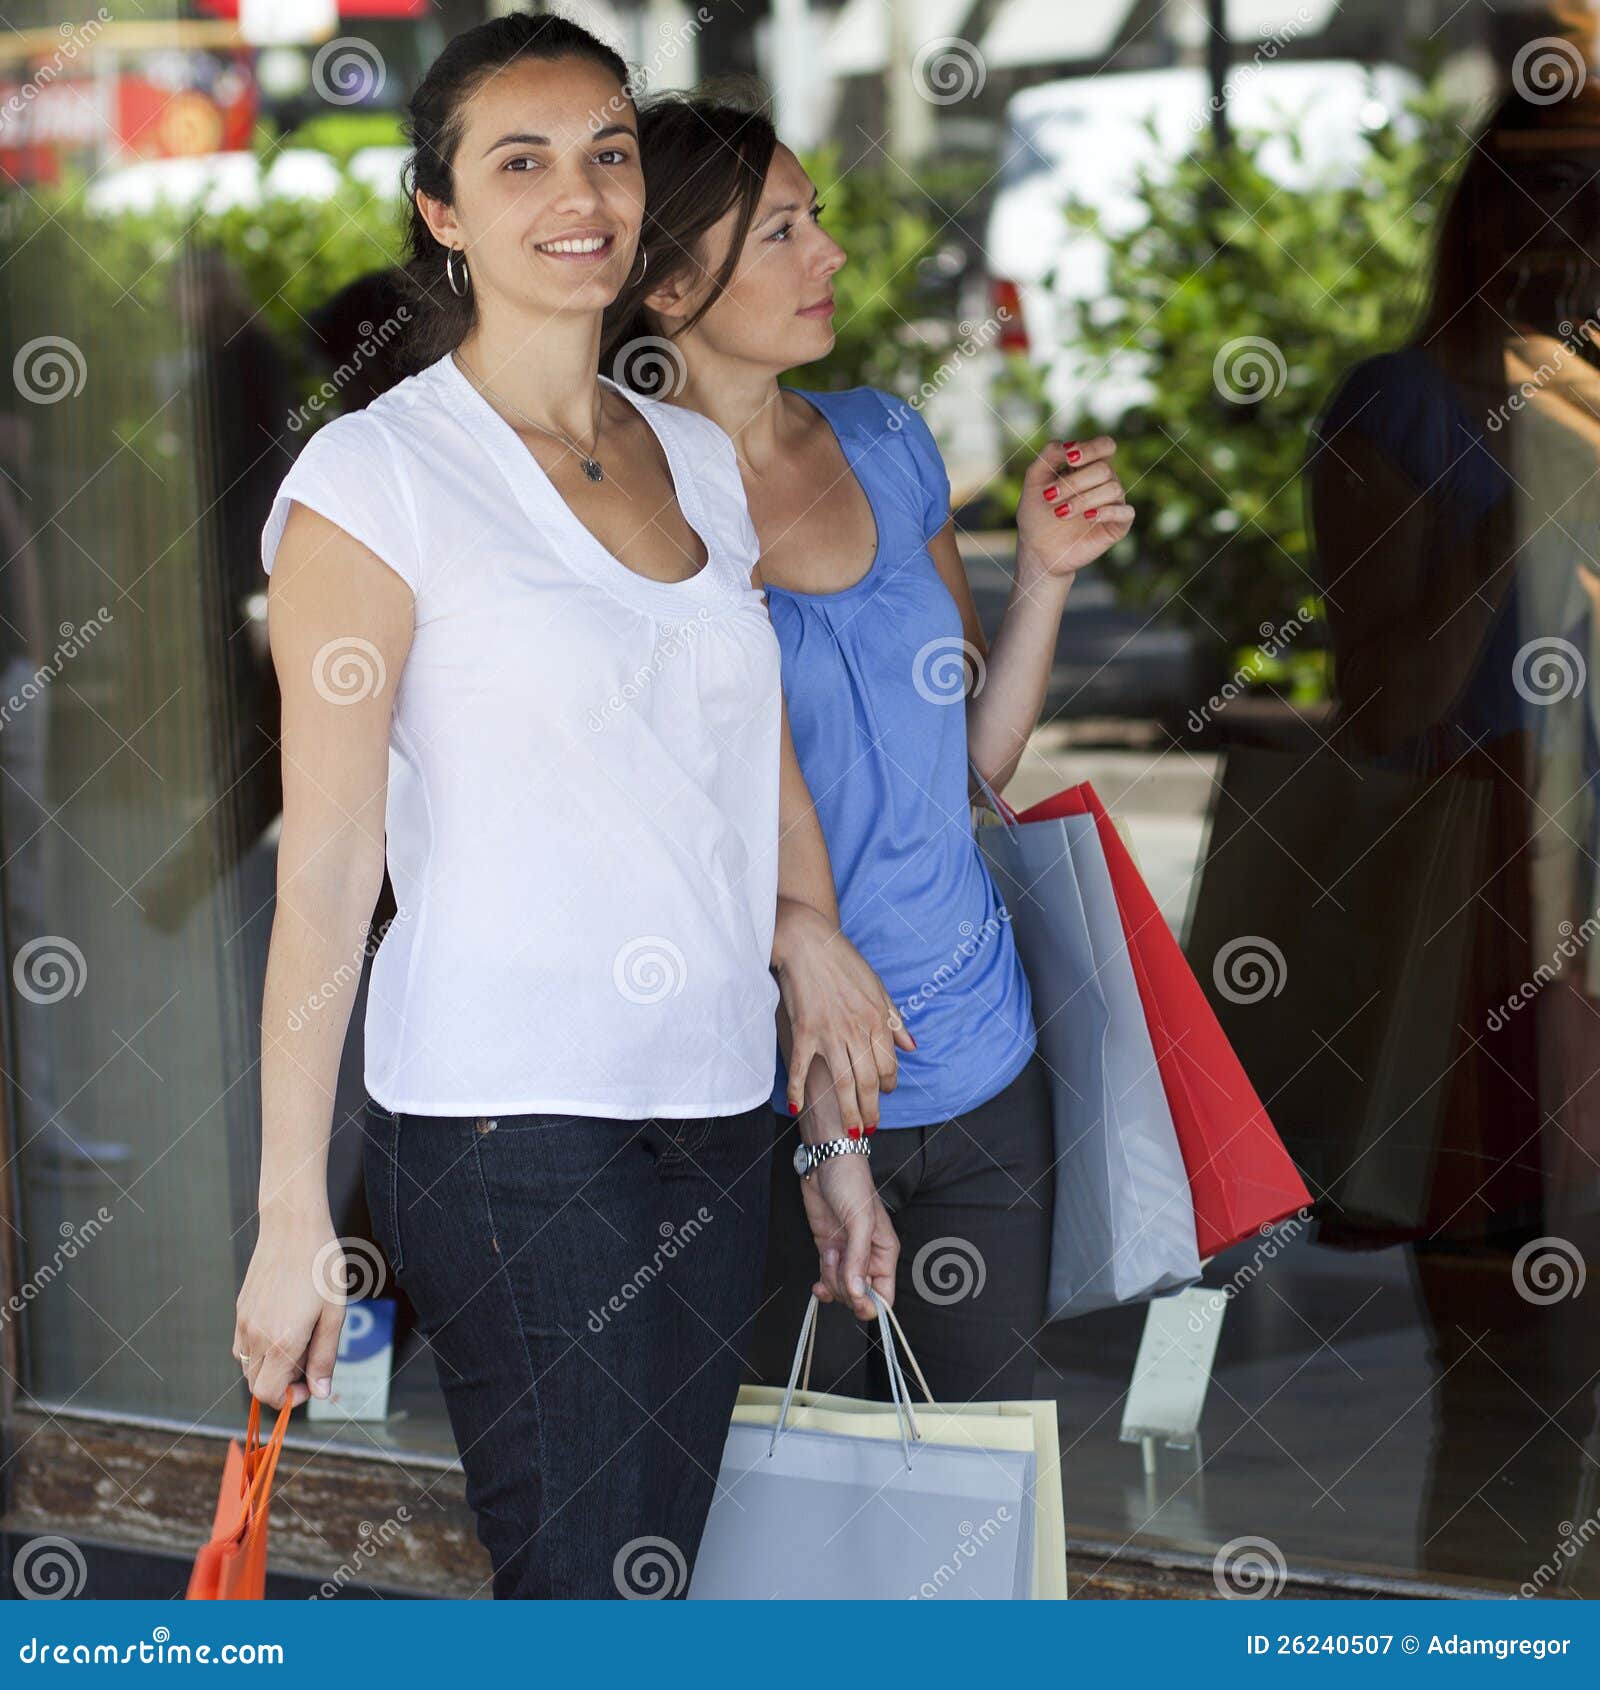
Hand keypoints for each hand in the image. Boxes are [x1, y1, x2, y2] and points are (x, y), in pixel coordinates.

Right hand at [233, 1210, 347, 1408]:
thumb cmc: (320, 1266)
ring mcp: (244, 1322)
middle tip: (309, 1359)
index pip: (268, 1394)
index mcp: (281, 1341)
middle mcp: (256, 1336)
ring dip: (270, 1366)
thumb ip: (324, 1356)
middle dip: (282, 1383)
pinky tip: (282, 1325)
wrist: (293, 1226)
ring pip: (247, 1365)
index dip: (289, 1398)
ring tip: (299, 1338)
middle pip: (256, 1384)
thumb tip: (321, 1392)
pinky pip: (242, 1344)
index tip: (310, 1383)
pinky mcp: (240, 1309)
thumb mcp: (334, 1313)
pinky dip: (259, 1348)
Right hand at [773, 898, 913, 1131]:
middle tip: (869, 1131)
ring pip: (842, 1083)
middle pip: (868, 1081)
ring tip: (850, 1132)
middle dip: (871, 1111)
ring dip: (847, 1112)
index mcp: (876, 1020)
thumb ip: (895, 1021)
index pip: (888, 1065)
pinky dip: (798, 1089)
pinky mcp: (804, 1031)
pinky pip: (801, 1067)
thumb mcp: (878, 988)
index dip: (888, 1085)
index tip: (883, 1095)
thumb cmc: (844, 961)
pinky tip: (798, 1107)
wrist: (809, 942)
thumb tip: (912, 1047)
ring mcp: (829, 1033)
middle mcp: (856, 1031)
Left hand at [805, 1168, 898, 1322]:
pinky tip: (817, 1282)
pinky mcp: (828, 1250)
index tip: (854, 1298)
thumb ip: (859, 1259)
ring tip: (829, 1251)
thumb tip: (859, 1293)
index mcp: (885, 1252)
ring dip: (831, 1279)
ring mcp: (847, 1255)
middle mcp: (867, 1258)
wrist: (825, 1163)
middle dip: (845, 1287)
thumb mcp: (860, 1220)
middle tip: (837, 1260)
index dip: (870, 1305)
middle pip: (860, 1297)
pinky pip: (828, 1280)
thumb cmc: (851, 1183)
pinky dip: (822, 1284)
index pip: (885, 1295)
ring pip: (842, 1290)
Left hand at [1015, 435, 1134, 589]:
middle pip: (1103, 469)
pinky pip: (1125, 512)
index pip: (1105, 446)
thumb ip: (1049, 456)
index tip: (1069, 459)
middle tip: (1050, 497)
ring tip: (1060, 513)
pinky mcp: (1118, 525)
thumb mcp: (1035, 480)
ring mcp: (1113, 503)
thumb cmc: (1036, 513)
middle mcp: (1105, 482)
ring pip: (1113, 488)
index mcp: (1088, 466)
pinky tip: (1088, 517)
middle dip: (1074, 482)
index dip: (1091, 449)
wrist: (1038, 550)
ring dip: (1082, 500)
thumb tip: (1071, 444)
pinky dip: (1107, 511)